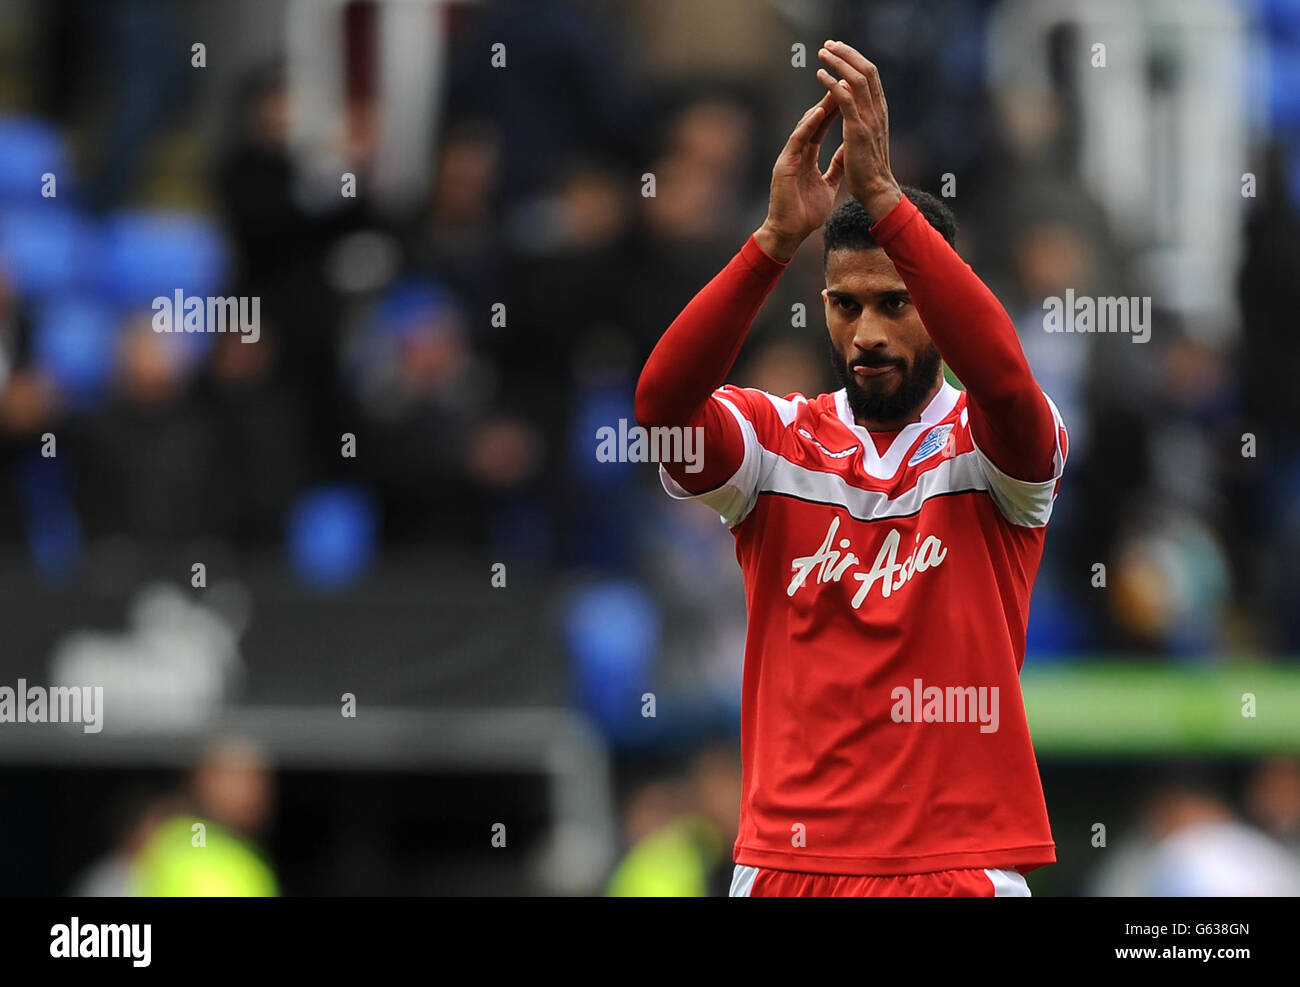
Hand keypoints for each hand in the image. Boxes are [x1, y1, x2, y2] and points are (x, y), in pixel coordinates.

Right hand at [755, 91, 845, 261]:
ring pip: (805, 126)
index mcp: (807, 157)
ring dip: (819, 107)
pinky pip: (797, 140)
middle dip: (828, 101)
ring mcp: (789, 157)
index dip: (835, 110)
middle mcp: (796, 153)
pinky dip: (808, 125)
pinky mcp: (784, 165)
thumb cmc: (806, 214)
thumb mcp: (828, 186)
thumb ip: (835, 168)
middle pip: (814, 121)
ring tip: (833, 89)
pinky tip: (819, 112)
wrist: (789, 233)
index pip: (822, 127)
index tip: (849, 93)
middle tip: (841, 81)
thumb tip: (847, 154)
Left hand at [816, 40, 900, 219]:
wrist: (876, 191)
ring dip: (838, 63)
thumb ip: (860, 125)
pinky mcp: (857, 129)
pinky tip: (820, 75)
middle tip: (830, 44)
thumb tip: (851, 115)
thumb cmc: (868, 172)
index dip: (855, 61)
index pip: (870, 77)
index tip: (840, 51)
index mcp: (879, 113)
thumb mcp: (865, 142)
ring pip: (856, 79)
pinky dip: (832, 84)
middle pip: (866, 70)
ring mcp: (869, 119)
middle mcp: (878, 111)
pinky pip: (845, 99)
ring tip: (823, 52)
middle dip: (847, 54)